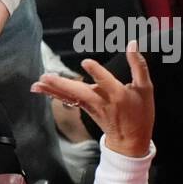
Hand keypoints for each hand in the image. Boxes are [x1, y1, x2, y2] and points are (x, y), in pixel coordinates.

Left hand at [31, 41, 153, 157]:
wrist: (131, 140)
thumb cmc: (140, 112)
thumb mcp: (146, 89)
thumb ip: (139, 66)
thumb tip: (133, 43)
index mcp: (117, 94)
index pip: (105, 82)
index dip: (97, 72)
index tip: (86, 62)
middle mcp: (101, 101)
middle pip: (79, 92)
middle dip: (62, 85)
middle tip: (46, 77)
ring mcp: (90, 106)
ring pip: (69, 96)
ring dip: (52, 90)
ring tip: (36, 83)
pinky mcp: (84, 108)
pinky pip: (67, 100)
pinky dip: (53, 94)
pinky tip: (39, 89)